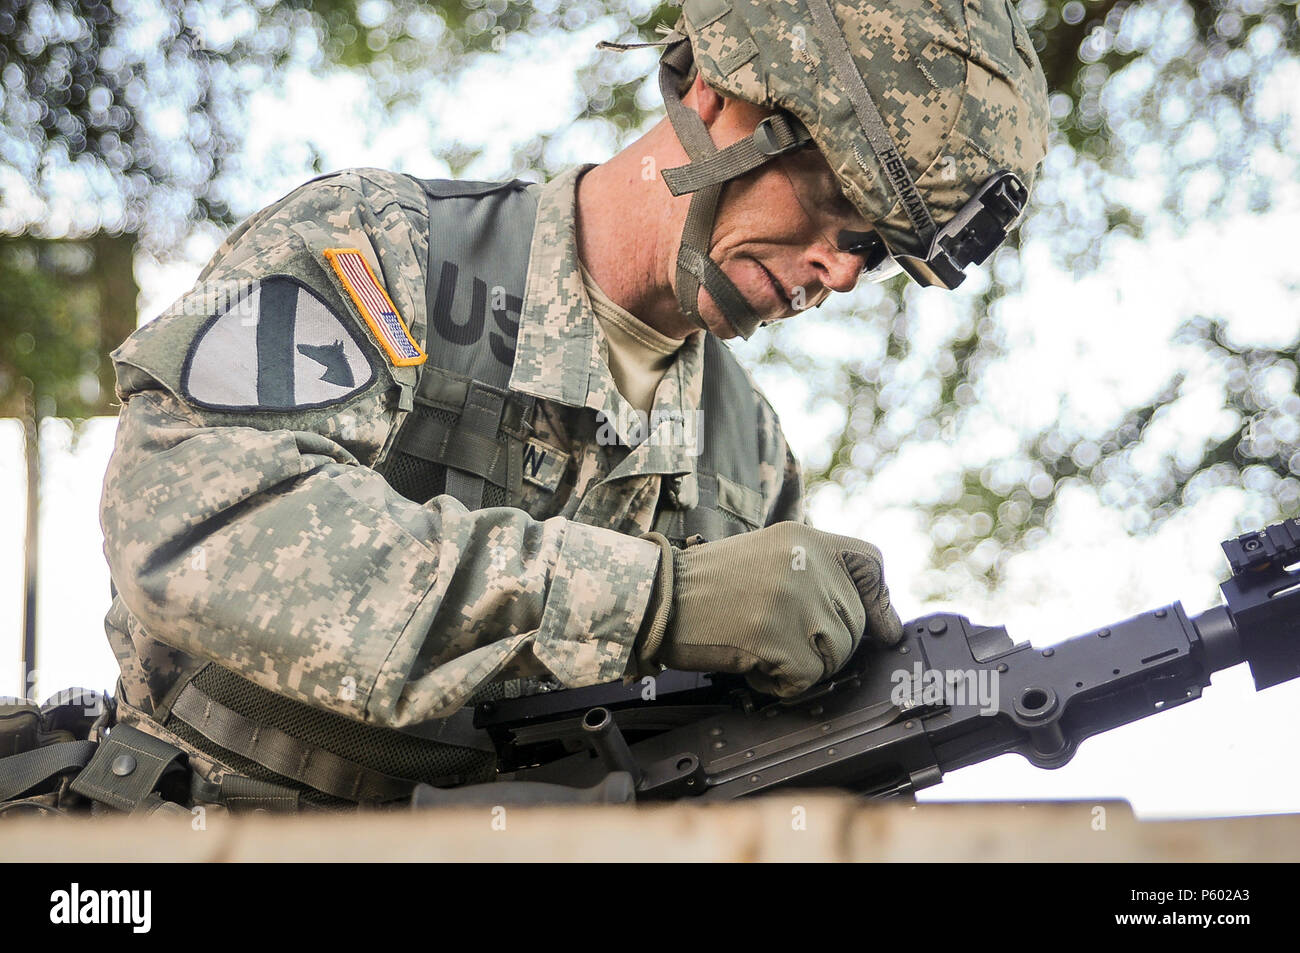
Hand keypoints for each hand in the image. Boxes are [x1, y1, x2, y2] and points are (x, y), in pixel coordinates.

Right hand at [635, 522, 902, 696]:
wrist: (658, 599)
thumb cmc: (709, 586)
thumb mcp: (768, 557)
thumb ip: (818, 577)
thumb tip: (887, 626)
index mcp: (804, 539)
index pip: (870, 562)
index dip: (878, 599)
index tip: (882, 627)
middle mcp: (806, 565)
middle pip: (854, 622)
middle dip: (825, 643)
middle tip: (780, 638)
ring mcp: (794, 602)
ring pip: (836, 654)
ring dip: (805, 665)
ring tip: (764, 649)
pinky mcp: (779, 639)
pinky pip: (807, 678)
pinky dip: (782, 683)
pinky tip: (753, 665)